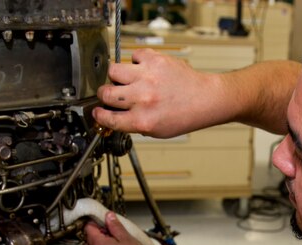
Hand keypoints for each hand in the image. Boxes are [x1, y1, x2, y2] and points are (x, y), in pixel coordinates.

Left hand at [84, 212, 150, 244]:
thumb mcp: (127, 239)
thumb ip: (116, 226)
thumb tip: (109, 217)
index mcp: (97, 244)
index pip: (88, 226)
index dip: (98, 220)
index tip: (106, 219)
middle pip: (90, 237)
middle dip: (101, 232)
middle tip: (115, 232)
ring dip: (103, 243)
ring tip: (118, 244)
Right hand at [93, 49, 218, 138]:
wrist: (204, 100)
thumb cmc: (183, 116)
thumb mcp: (156, 131)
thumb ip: (132, 124)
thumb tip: (111, 117)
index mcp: (142, 121)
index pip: (108, 118)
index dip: (99, 115)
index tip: (97, 112)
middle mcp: (143, 99)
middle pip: (105, 92)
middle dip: (106, 95)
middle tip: (113, 94)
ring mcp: (148, 78)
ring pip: (114, 70)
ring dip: (117, 76)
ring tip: (127, 80)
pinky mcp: (155, 61)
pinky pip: (133, 56)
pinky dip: (136, 62)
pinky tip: (143, 70)